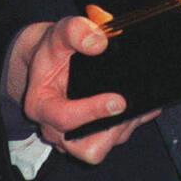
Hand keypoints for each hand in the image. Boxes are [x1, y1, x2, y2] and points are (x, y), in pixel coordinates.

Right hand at [6, 16, 160, 164]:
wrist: (51, 59)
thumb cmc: (54, 49)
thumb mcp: (59, 32)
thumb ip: (76, 31)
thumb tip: (98, 43)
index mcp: (41, 105)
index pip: (65, 119)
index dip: (93, 112)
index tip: (118, 101)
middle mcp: (55, 128)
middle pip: (87, 148)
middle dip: (113, 130)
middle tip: (129, 106)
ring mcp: (72, 136)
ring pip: (104, 147)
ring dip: (123, 128)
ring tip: (136, 103)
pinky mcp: (90, 135)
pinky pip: (113, 139)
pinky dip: (130, 124)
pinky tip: (140, 105)